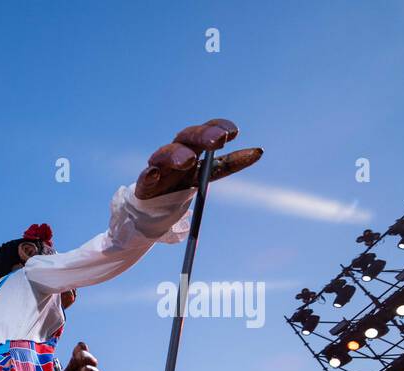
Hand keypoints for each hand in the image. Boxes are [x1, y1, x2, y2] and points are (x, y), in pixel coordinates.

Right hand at [135, 119, 262, 199]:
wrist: (154, 209)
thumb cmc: (181, 184)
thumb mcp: (207, 173)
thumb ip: (229, 163)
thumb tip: (259, 151)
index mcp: (192, 147)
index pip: (206, 130)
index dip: (218, 127)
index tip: (234, 133)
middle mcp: (175, 153)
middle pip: (186, 137)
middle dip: (202, 135)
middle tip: (217, 140)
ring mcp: (159, 168)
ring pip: (165, 154)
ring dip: (177, 154)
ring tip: (188, 160)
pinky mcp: (145, 187)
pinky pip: (145, 179)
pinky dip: (149, 175)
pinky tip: (154, 173)